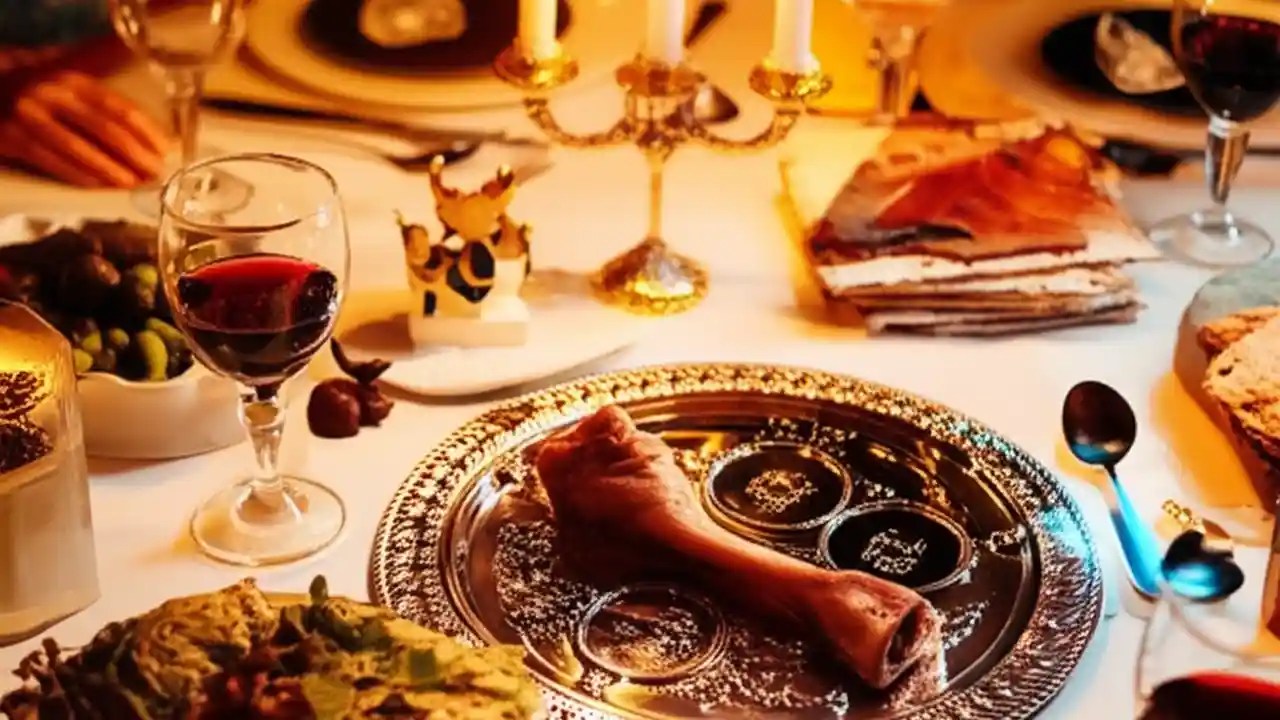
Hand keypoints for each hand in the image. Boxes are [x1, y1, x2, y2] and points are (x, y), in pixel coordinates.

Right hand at [0, 71, 169, 187]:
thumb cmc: (36, 95)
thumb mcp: (65, 85)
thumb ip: (100, 98)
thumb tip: (151, 125)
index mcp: (73, 79)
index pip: (120, 108)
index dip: (147, 132)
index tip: (167, 150)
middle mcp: (52, 92)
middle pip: (106, 129)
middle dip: (136, 155)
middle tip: (156, 173)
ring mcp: (30, 114)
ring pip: (81, 149)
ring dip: (112, 171)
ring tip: (134, 184)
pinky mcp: (12, 137)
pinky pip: (55, 162)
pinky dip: (82, 177)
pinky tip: (101, 187)